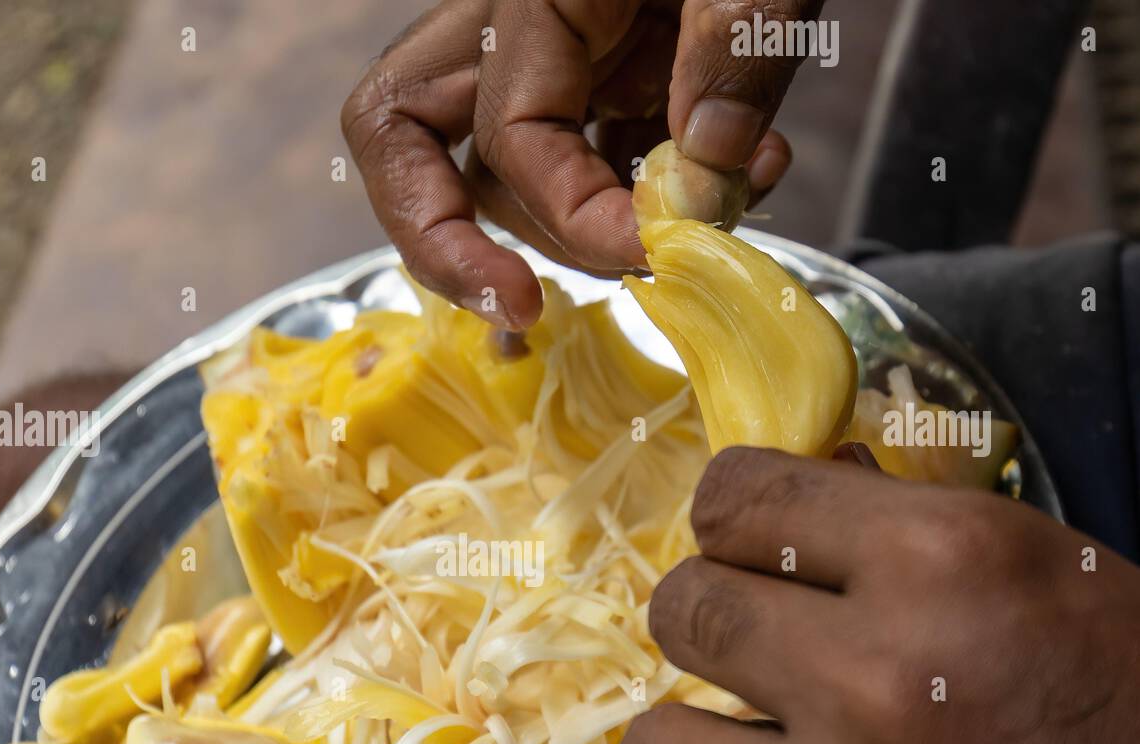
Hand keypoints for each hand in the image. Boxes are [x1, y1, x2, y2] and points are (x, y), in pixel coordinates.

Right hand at [342, 0, 817, 329]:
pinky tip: (733, 187)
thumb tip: (702, 190)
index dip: (570, 217)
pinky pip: (588, 159)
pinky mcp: (610, 73)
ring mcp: (559, 56)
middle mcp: (519, 28)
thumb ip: (732, 57)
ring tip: (690, 230)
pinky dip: (642, 199)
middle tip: (519, 312)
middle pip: (413, 149)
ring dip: (581, 230)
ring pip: (501, 173)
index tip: (652, 253)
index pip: (504, 138)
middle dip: (457, 246)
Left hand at [617, 447, 1139, 743]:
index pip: (735, 499)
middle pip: (683, 617)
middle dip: (705, 628)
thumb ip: (910, 551)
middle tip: (744, 658)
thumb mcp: (1055, 594)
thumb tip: (786, 520)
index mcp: (950, 572)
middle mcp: (882, 695)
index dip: (733, 521)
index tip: (742, 548)